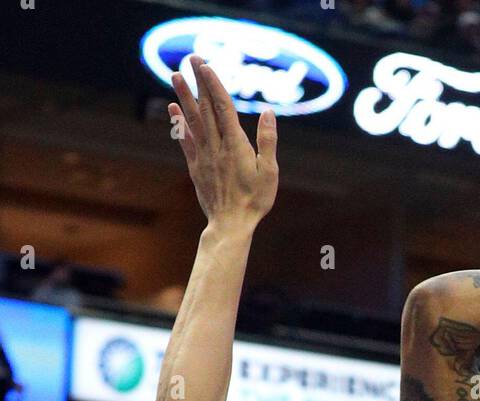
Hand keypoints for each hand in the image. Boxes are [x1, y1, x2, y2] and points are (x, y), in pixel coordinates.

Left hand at [169, 56, 277, 227]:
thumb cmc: (255, 201)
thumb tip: (267, 113)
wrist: (231, 225)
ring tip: (176, 75)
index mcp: (236, 146)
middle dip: (198, 82)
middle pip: (205, 108)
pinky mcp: (196, 167)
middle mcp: (217, 147)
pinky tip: (173, 108)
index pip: (223, 108)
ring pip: (192, 120)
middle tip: (191, 58)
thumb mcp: (269, 172)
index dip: (214, 85)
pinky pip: (185, 141)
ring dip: (184, 96)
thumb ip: (267, 141)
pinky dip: (179, 123)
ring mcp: (204, 156)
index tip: (206, 66)